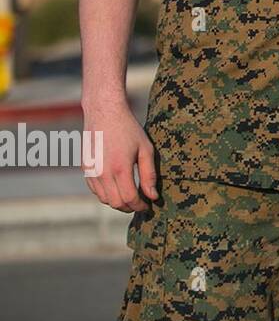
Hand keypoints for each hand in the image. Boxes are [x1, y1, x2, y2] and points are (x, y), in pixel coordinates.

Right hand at [82, 95, 156, 212]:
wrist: (104, 112)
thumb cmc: (128, 129)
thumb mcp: (145, 149)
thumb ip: (149, 175)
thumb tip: (153, 196)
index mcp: (119, 168)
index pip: (129, 199)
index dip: (140, 206)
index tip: (148, 206)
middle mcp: (102, 173)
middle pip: (115, 203)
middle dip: (129, 207)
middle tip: (141, 203)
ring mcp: (90, 172)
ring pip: (103, 199)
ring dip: (117, 202)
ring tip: (131, 196)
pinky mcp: (84, 168)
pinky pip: (95, 190)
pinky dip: (106, 194)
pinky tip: (117, 188)